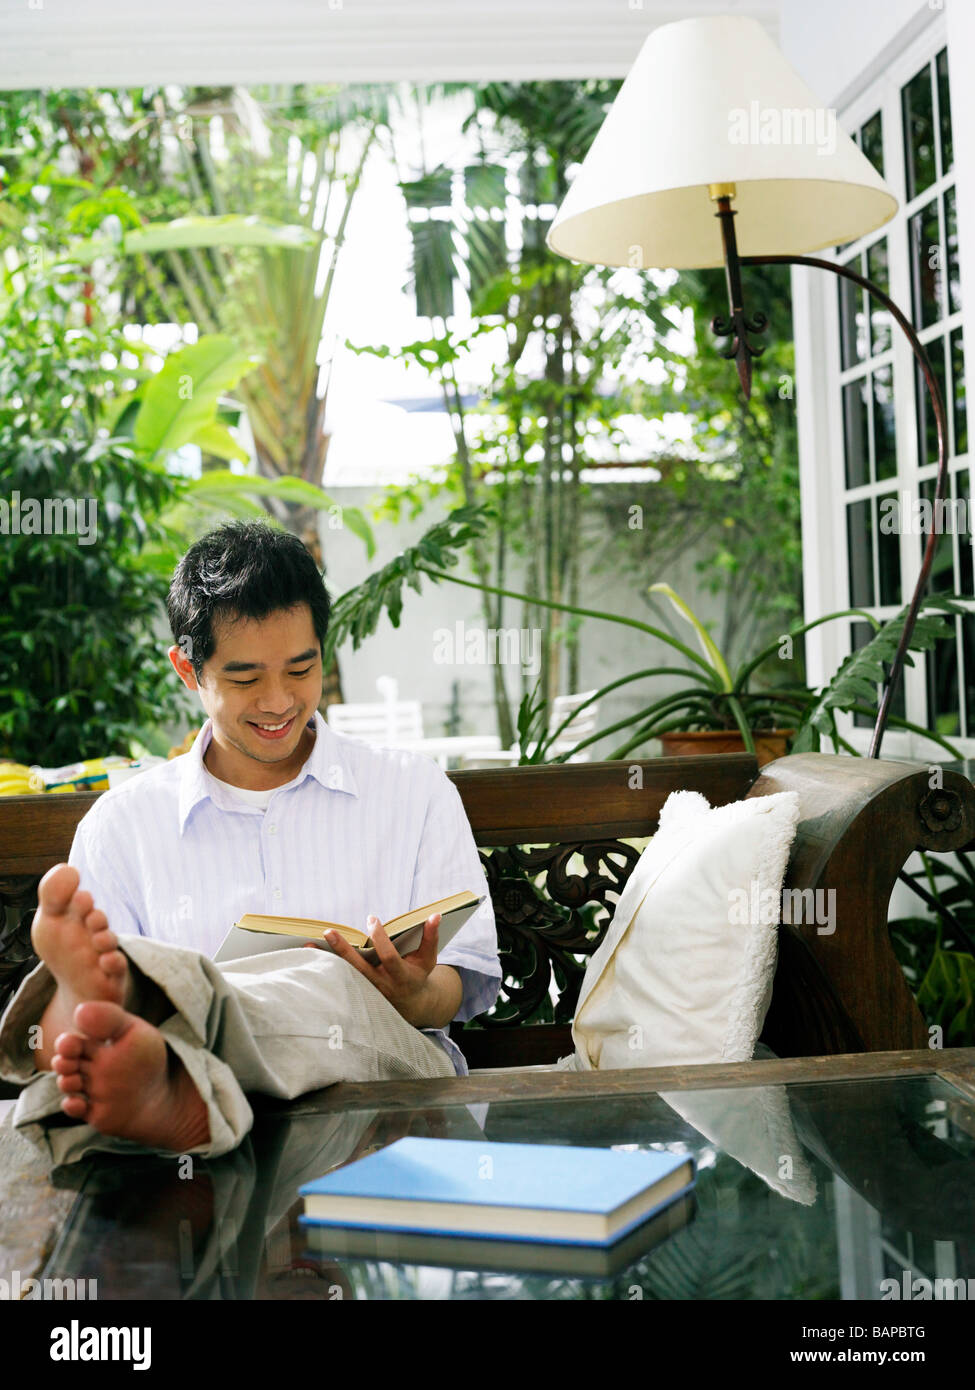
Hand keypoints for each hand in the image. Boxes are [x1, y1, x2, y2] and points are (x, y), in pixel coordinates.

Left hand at [310, 912, 443, 1027]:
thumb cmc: (417, 975)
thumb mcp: (428, 958)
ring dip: (324, 961)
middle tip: (329, 931)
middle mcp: (381, 986)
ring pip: (343, 976)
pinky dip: (323, 968)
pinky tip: (309, 955)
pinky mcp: (356, 993)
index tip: (371, 919)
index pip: (388, 957)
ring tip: (306, 944)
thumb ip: (431, 937)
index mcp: (400, 977)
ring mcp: (367, 991)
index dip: (380, 939)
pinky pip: (338, 979)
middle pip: (359, 969)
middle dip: (343, 950)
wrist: (411, 1005)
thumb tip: (436, 914)